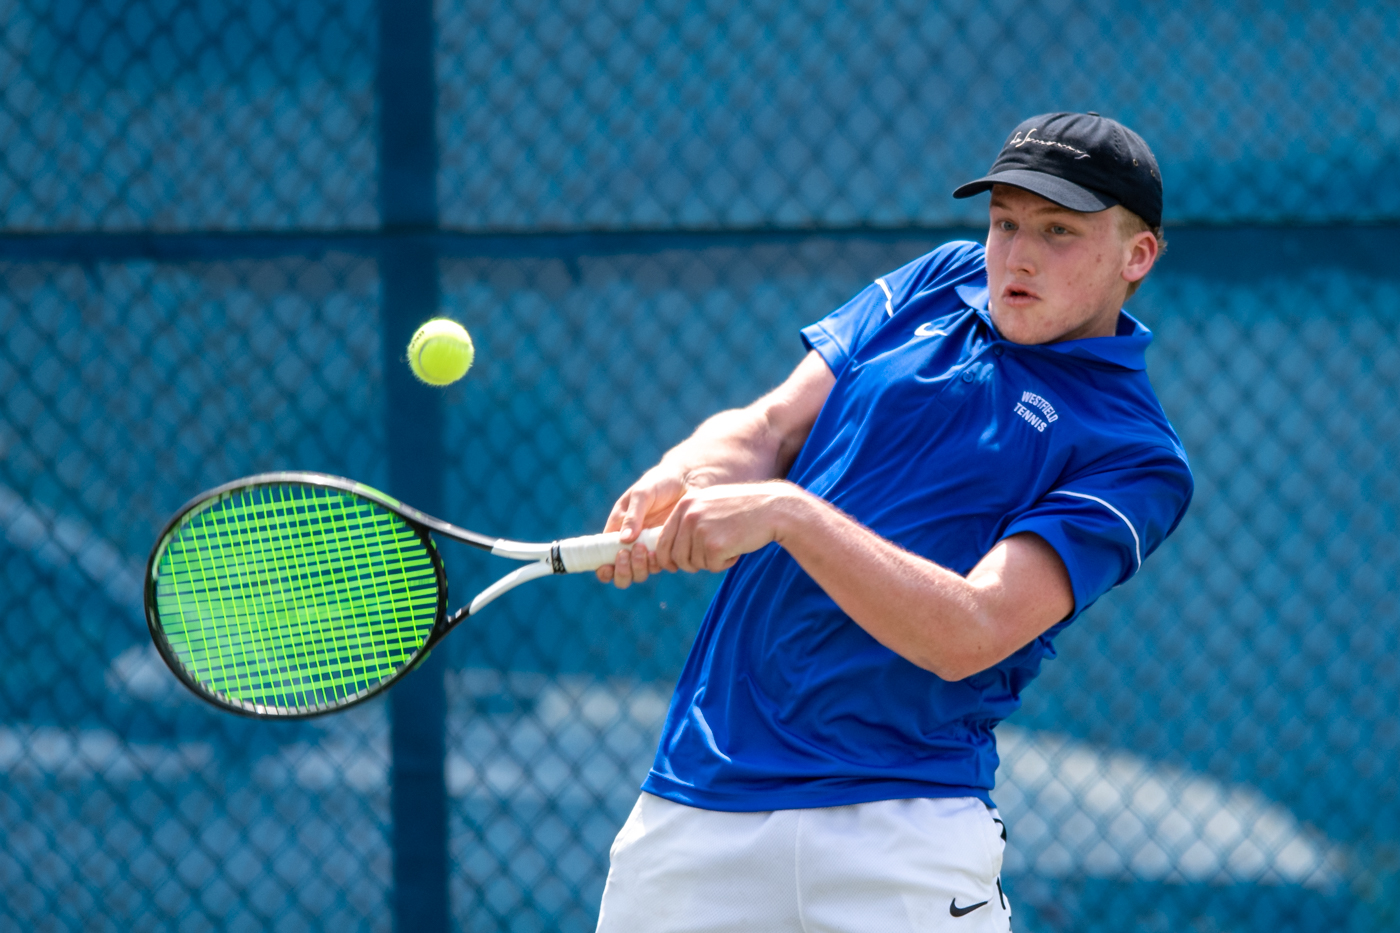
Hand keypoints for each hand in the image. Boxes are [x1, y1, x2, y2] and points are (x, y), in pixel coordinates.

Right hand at [596, 463, 687, 587]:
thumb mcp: (641, 494)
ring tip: (643, 548)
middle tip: (627, 553)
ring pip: (639, 573)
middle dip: (622, 570)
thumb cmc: (659, 483)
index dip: (603, 569)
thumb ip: (632, 516)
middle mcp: (631, 543)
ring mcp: (649, 548)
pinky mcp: (667, 549)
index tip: (607, 566)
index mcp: (617, 530)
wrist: (688, 481)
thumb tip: (623, 540)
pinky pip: (659, 566)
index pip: (603, 558)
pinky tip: (660, 549)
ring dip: (638, 568)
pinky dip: (656, 564)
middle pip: (621, 573)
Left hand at [655, 482, 804, 573]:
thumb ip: (689, 521)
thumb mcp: (711, 505)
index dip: (667, 558)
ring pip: (695, 563)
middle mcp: (689, 515)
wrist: (773, 508)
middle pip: (676, 556)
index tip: (673, 566)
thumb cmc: (743, 509)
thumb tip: (667, 551)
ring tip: (729, 545)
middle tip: (710, 559)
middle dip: (690, 564)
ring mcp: (701, 530)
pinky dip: (725, 563)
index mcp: (685, 505)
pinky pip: (713, 566)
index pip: (663, 540)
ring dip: (712, 561)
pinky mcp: (715, 545)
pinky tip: (737, 548)